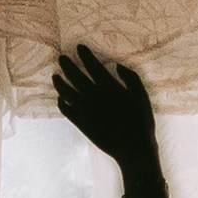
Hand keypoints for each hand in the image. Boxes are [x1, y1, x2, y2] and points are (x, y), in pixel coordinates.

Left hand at [53, 43, 159, 171]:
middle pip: (76, 77)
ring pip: (67, 93)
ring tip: (55, 76)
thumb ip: (131, 78)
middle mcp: (95, 97)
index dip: (85, 55)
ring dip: (59, 83)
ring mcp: (86, 111)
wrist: (133, 149)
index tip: (79, 47)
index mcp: (110, 88)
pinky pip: (67, 111)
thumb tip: (117, 66)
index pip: (93, 66)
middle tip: (61, 57)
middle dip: (67, 65)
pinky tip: (59, 98)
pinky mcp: (82, 125)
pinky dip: (61, 103)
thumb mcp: (142, 96)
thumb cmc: (141, 122)